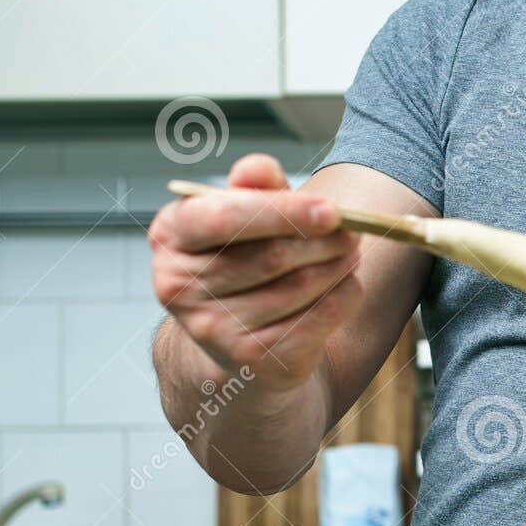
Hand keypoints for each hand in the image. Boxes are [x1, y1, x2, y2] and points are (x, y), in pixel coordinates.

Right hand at [148, 153, 362, 390]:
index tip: (333, 210)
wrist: (234, 336)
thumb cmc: (243, 257)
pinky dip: (342, 297)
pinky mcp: (247, 357)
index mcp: (171, 235)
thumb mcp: (246, 214)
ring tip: (350, 253)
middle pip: (270, 256)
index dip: (283, 212)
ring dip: (337, 266)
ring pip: (298, 287)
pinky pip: (316, 319)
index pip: (225, 217)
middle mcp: (177, 283)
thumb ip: (255, 186)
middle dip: (323, 241)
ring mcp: (209, 327)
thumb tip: (258, 167)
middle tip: (355, 230)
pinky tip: (345, 284)